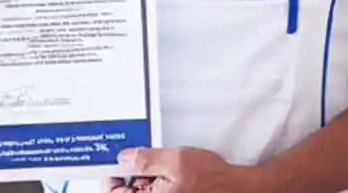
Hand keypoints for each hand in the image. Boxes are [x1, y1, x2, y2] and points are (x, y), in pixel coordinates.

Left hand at [105, 147, 258, 191]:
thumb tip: (124, 158)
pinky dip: (154, 180)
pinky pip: (154, 190)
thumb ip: (146, 159)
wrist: (234, 188)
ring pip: (142, 190)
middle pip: (128, 192)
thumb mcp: (177, 161)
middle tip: (137, 160)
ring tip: (157, 165)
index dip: (113, 178)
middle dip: (130, 175)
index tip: (116, 165)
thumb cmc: (212, 180)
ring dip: (143, 177)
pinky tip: (164, 171)